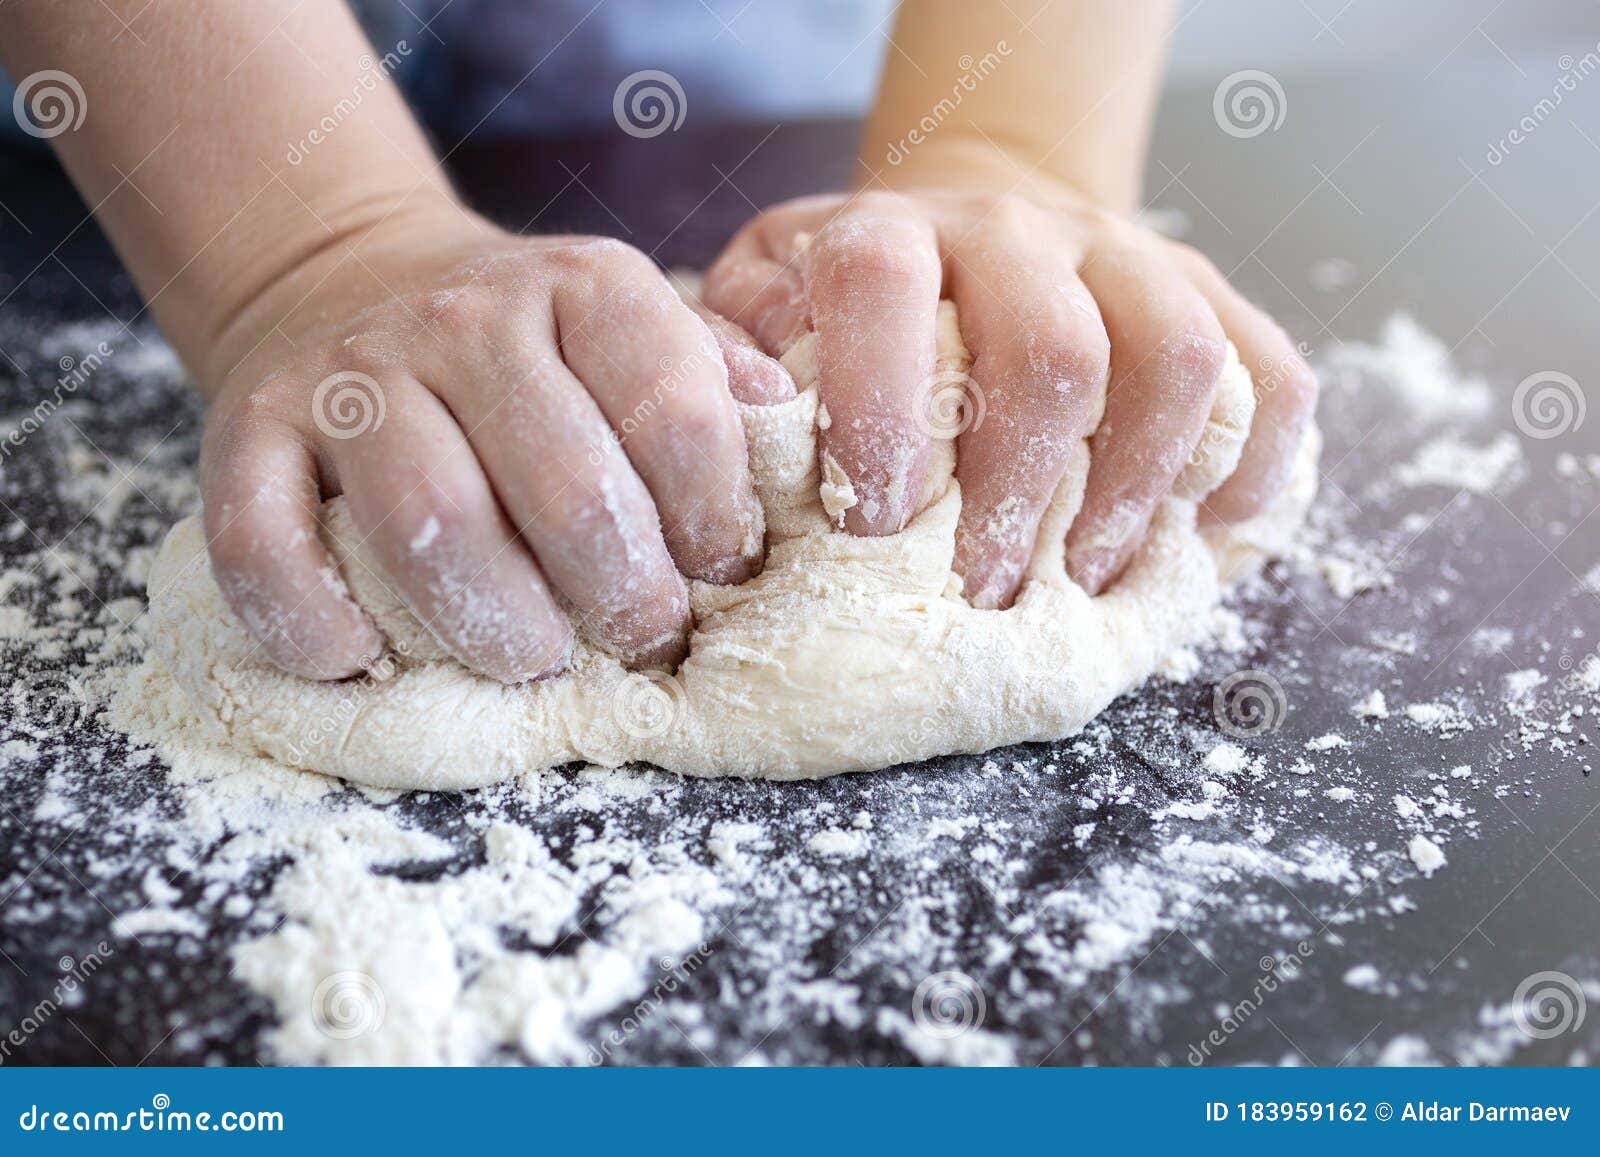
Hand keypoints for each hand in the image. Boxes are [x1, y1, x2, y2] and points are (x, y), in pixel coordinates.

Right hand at [199, 204, 791, 682]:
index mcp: (582, 287)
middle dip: (623, 590)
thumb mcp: (628, 326)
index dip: (715, 513)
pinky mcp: (246, 428)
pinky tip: (361, 659)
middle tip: (646, 639)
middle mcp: (465, 318)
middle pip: (562, 481)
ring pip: (428, 519)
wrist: (347, 280)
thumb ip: (709, 376)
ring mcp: (349, 373)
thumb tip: (794, 437)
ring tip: (530, 658)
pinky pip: (262, 543)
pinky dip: (313, 621)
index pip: (674, 406)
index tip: (724, 572)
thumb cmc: (525, 349)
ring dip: (493, 618)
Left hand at [704, 182, 1315, 607]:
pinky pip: (1270, 374)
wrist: (975, 226)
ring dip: (1134, 493)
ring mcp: (1125, 256)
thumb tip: (748, 439)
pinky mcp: (1209, 292)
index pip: (880, 286)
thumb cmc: (854, 307)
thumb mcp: (768, 305)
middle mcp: (1015, 230)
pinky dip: (1253, 466)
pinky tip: (1202, 532)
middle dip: (1020, 496)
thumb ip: (740, 361)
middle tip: (984, 591)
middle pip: (1051, 353)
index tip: (873, 521)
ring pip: (1174, 361)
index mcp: (892, 231)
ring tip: (1084, 576)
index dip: (877, 407)